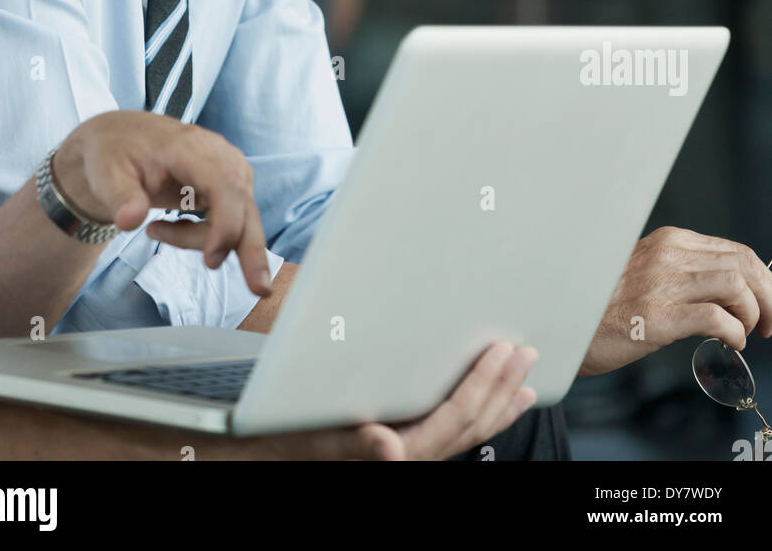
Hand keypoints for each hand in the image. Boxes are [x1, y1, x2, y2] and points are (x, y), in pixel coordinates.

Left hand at [52, 111, 271, 298]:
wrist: (124, 138)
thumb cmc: (117, 152)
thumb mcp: (107, 173)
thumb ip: (121, 197)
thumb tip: (129, 221)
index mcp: (191, 147)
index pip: (225, 186)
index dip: (226, 225)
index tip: (212, 261)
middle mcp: (219, 156)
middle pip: (245, 206)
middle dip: (252, 250)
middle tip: (260, 290)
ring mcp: (228, 171)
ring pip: (239, 220)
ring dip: (206, 241)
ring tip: (156, 230)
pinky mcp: (229, 186)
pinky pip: (230, 222)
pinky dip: (206, 236)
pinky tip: (169, 228)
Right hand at [239, 342, 538, 460]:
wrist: (282, 452)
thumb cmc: (299, 437)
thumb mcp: (322, 436)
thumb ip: (356, 443)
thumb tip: (388, 447)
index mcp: (401, 453)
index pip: (454, 417)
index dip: (482, 383)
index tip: (502, 350)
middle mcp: (417, 458)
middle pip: (472, 424)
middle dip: (503, 387)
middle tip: (525, 352)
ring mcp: (420, 453)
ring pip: (473, 431)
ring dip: (502, 400)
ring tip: (526, 375)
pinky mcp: (416, 445)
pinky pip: (461, 433)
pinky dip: (487, 414)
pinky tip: (502, 400)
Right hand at [580, 226, 771, 376]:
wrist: (564, 322)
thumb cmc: (604, 305)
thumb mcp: (646, 273)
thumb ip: (683, 272)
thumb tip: (730, 291)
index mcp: (668, 241)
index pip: (736, 250)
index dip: (763, 280)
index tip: (767, 304)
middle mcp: (668, 254)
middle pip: (744, 264)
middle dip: (769, 297)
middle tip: (769, 323)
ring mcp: (663, 283)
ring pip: (737, 287)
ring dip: (754, 314)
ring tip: (748, 333)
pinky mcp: (659, 315)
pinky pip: (717, 319)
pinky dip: (734, 333)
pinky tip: (729, 343)